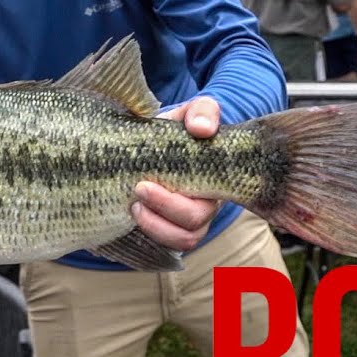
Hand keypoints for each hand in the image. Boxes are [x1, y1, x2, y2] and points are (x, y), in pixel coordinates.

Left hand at [131, 96, 222, 251]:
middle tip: (139, 188)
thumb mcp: (191, 113)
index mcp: (218, 174)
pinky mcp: (177, 229)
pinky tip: (134, 213)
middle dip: (166, 207)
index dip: (196, 188)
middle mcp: (211, 200)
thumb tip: (202, 128)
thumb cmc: (180, 130)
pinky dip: (153, 232)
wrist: (160, 143)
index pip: (222, 189)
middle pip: (197, 219)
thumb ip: (202, 111)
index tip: (154, 180)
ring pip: (186, 238)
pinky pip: (173, 244)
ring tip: (134, 205)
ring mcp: (196, 218)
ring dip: (157, 225)